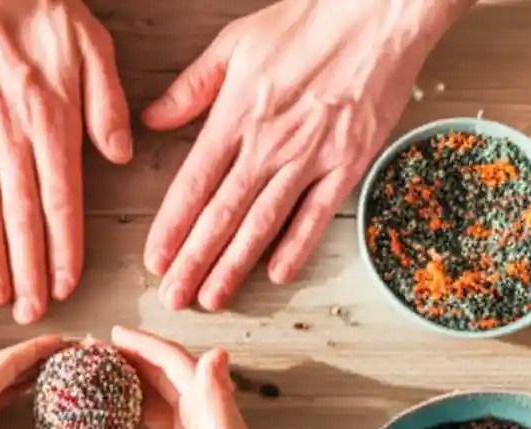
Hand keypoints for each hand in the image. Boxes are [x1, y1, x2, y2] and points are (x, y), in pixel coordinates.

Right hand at [0, 0, 132, 323]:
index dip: (64, 249)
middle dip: (28, 271)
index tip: (67, 285)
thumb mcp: (92, 46)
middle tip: (30, 313)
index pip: (61, 202)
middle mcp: (10, 136)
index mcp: (52, 122)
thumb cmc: (38, 6)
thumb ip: (107, 105)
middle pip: (21, 218)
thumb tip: (117, 156)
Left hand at [145, 0, 469, 310]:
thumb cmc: (307, 23)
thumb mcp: (234, 44)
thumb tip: (153, 121)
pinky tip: (277, 274)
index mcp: (236, 117)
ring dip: (235, 265)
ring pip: (263, 223)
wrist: (377, 14)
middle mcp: (269, 145)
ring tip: (213, 298)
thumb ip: (192, 88)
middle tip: (173, 298)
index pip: (194, 184)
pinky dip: (297, 246)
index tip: (155, 260)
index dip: (172, 227)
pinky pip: (318, 214)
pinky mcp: (348, 163)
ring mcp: (310, 157)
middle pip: (222, 215)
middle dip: (194, 261)